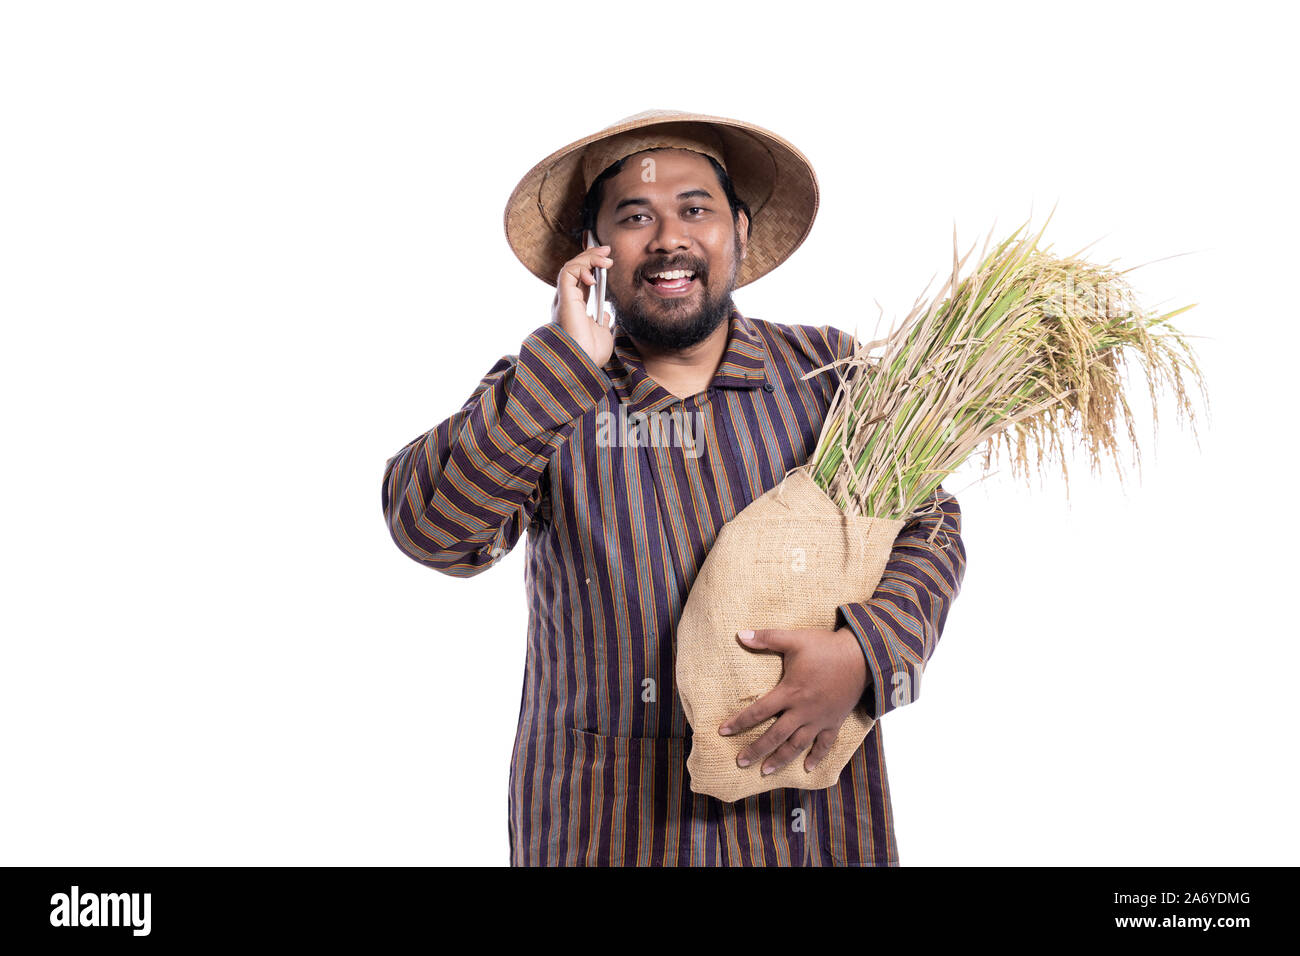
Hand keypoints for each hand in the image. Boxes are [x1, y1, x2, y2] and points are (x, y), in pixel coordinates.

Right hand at [552, 244, 614, 366]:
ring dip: (588, 258)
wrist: (582, 365)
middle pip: (575, 269)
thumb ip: (602, 321)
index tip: (607, 258)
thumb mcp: (602, 334)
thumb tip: (604, 313)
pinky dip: (581, 268)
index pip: (581, 279)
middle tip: (607, 250)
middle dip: (590, 255)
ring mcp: (564, 299)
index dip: (591, 265)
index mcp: (574, 308)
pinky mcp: (563, 299)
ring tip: (605, 260)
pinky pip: (567, 273)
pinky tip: (594, 275)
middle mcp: (566, 301)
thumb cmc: (590, 355)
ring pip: (570, 266)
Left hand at [718, 627, 867, 775]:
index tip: (723, 732)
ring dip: (781, 759)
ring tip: (766, 771)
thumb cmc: (826, 647)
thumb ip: (766, 638)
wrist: (862, 656)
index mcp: (790, 692)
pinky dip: (816, 757)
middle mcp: (803, 711)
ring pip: (797, 745)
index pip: (759, 711)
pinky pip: (825, 744)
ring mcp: (819, 719)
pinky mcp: (834, 721)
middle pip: (775, 736)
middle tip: (741, 762)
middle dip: (756, 750)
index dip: (739, 722)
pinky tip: (808, 769)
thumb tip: (739, 634)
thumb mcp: (794, 638)